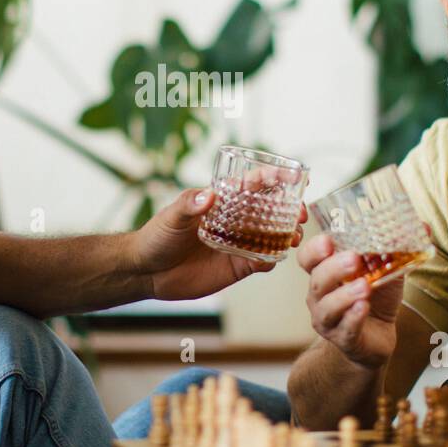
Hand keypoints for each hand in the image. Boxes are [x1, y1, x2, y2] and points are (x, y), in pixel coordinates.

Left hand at [128, 187, 306, 301]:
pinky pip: (261, 262)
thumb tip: (210, 196)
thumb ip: (189, 205)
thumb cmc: (156, 236)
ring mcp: (237, 244)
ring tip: (294, 236)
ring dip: (286, 234)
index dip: (273, 178)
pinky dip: (272, 259)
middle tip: (300, 212)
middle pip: (270, 211)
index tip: (290, 175)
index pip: (252, 185)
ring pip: (271, 237)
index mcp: (222, 202)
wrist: (147, 271)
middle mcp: (234, 221)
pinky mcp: (236, 267)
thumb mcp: (171, 217)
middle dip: (289, 209)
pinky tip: (274, 258)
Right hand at [297, 233, 401, 369]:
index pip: (307, 258)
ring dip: (345, 295)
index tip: (328, 240)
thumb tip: (424, 227)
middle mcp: (320, 296)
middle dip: (333, 267)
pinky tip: (364, 307)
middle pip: (318, 280)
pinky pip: (345, 328)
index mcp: (325, 273)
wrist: (378, 337)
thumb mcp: (386, 270)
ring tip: (364, 286)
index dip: (314, 249)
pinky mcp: (344, 339)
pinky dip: (354, 317)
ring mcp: (329, 319)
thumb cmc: (375, 298)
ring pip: (328, 307)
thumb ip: (397, 249)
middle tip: (353, 258)